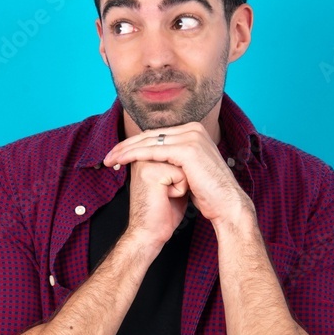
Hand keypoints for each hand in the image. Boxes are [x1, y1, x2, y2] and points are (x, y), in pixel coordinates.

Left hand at [105, 122, 251, 228]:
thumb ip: (174, 160)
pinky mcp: (188, 149)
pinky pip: (154, 150)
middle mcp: (194, 129)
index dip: (135, 144)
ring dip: (126, 150)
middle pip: (151, 135)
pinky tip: (121, 160)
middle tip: (107, 156)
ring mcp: (192, 137)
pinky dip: (134, 155)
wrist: (226, 205)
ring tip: (109, 159)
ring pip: (149, 141)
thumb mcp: (188, 170)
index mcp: (194, 131)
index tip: (117, 155)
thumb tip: (157, 157)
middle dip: (126, 146)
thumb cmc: (207, 193)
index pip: (157, 135)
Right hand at [125, 159, 188, 250]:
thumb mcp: (172, 184)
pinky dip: (179, 190)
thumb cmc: (161, 213)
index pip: (177, 155)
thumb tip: (191, 156)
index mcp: (145, 158)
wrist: (149, 233)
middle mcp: (143, 157)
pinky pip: (181, 175)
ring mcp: (146, 163)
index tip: (164, 191)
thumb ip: (177, 167)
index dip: (180, 176)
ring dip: (180, 184)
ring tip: (165, 196)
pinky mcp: (151, 172)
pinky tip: (165, 198)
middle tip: (164, 195)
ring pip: (182, 165)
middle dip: (180, 179)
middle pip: (181, 158)